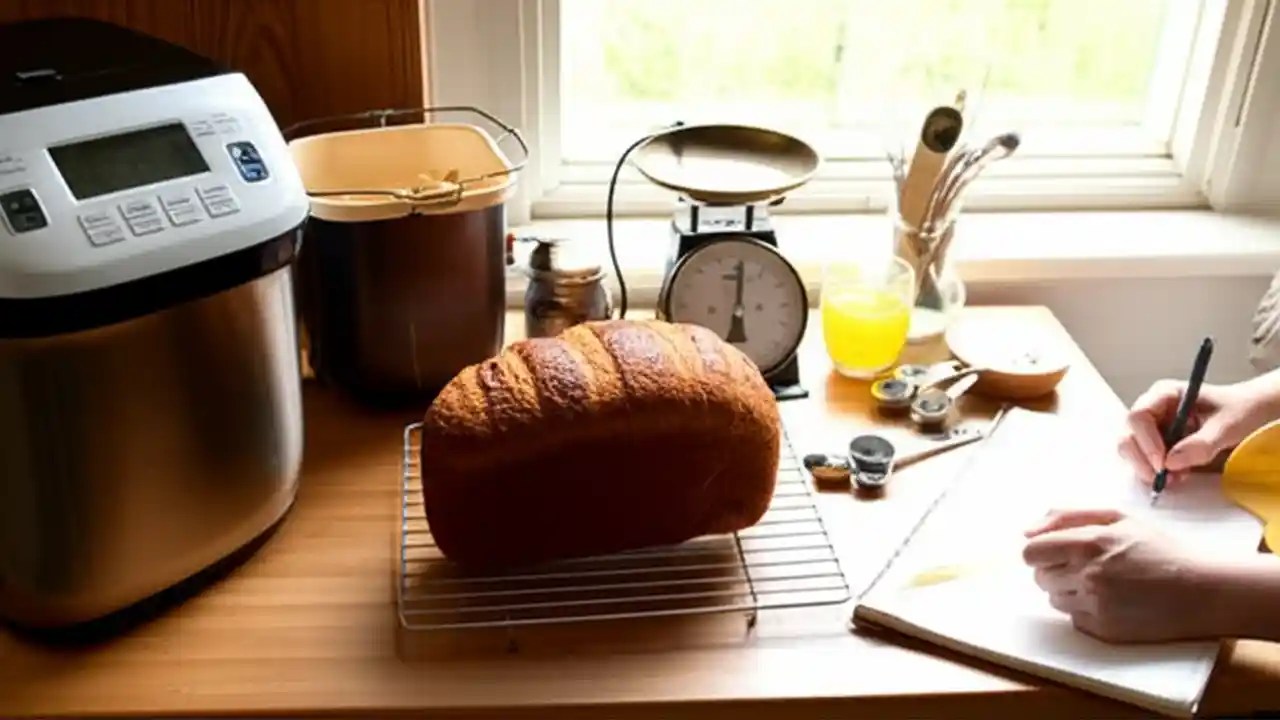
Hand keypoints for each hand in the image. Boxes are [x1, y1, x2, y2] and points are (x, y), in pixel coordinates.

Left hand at [1022, 508, 1217, 642]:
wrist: (1201, 590)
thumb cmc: (1160, 549)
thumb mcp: (1118, 518)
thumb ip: (1067, 517)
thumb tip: (1027, 530)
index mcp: (1088, 543)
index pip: (1030, 552)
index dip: (1040, 551)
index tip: (1055, 551)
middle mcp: (1087, 575)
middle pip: (1039, 576)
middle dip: (1055, 569)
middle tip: (1086, 565)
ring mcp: (1095, 605)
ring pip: (1053, 598)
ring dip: (1068, 590)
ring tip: (1102, 583)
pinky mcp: (1103, 629)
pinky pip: (1072, 618)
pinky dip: (1084, 610)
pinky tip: (1112, 600)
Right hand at [1119, 378, 1274, 487]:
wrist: (1250, 414)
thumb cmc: (1240, 409)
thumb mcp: (1227, 425)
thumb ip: (1202, 443)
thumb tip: (1171, 462)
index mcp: (1164, 394)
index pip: (1139, 416)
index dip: (1146, 441)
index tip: (1162, 464)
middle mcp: (1153, 410)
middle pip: (1128, 435)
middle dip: (1141, 459)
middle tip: (1161, 478)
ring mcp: (1153, 428)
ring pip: (1131, 450)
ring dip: (1147, 469)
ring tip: (1174, 479)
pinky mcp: (1158, 446)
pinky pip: (1145, 461)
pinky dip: (1155, 473)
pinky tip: (1176, 478)